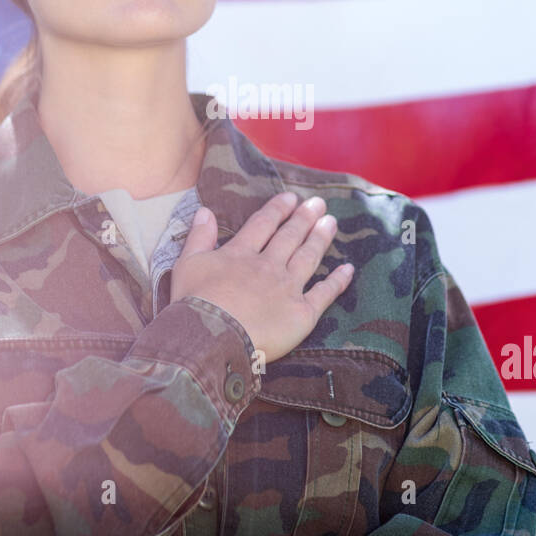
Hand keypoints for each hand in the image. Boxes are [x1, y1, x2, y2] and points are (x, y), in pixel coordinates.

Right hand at [170, 191, 353, 364]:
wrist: (211, 338)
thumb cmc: (193, 304)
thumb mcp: (187, 264)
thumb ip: (199, 237)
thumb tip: (205, 211)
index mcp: (241, 254)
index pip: (263, 225)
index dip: (278, 209)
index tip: (290, 198)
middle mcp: (268, 266)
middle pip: (290, 237)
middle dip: (305, 218)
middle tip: (318, 203)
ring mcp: (287, 288)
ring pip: (308, 258)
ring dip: (320, 239)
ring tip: (331, 222)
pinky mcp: (301, 313)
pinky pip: (324, 294)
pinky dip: (338, 281)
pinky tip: (348, 269)